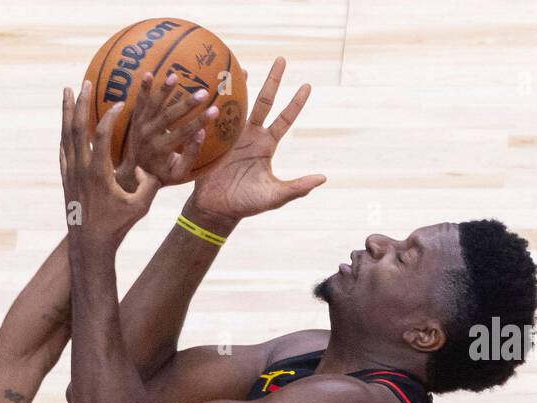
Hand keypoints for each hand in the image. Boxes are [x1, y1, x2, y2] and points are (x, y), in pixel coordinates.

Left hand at [61, 81, 158, 249]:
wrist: (89, 244)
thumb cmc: (117, 226)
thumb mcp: (140, 206)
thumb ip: (150, 184)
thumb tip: (153, 167)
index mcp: (98, 172)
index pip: (101, 134)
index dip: (111, 116)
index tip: (120, 103)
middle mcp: (80, 168)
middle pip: (77, 128)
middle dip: (82, 103)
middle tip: (85, 83)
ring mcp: (70, 173)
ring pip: (66, 136)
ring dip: (68, 112)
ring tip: (68, 91)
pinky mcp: (66, 178)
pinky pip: (63, 150)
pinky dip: (65, 133)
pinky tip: (66, 124)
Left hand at [114, 71, 215, 191]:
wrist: (134, 172)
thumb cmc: (162, 173)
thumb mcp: (178, 174)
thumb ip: (190, 156)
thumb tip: (201, 134)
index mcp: (161, 149)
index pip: (183, 133)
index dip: (199, 121)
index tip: (216, 110)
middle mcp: (149, 136)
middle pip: (169, 116)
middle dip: (187, 104)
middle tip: (204, 92)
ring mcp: (141, 126)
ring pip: (153, 106)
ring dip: (164, 90)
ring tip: (175, 76)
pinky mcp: (136, 119)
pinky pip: (139, 102)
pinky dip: (142, 89)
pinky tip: (147, 74)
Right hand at [187, 58, 325, 224]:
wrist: (215, 210)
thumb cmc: (246, 204)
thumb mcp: (274, 196)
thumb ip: (297, 187)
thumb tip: (323, 178)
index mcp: (266, 146)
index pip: (285, 119)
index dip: (296, 103)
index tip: (307, 85)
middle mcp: (251, 136)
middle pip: (264, 102)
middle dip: (273, 80)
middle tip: (282, 58)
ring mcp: (231, 136)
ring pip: (239, 104)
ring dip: (242, 84)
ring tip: (245, 64)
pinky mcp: (213, 140)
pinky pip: (216, 116)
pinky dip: (217, 100)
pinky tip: (215, 84)